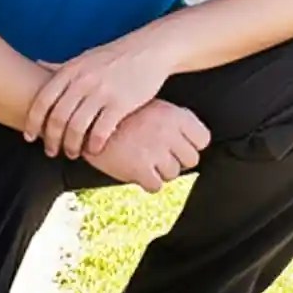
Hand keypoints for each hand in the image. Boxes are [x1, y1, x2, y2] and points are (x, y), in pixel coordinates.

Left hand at [24, 38, 173, 158]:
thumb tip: (37, 64)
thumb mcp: (84, 58)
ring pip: (76, 128)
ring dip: (71, 146)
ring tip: (72, 153)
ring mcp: (102, 92)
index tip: (30, 137)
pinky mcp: (121, 103)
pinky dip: (94, 145)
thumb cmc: (114, 56)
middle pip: (57, 118)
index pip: (42, 101)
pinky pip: (101, 131)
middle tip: (51, 151)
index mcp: (71, 70)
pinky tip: (94, 150)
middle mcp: (83, 81)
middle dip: (51, 140)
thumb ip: (61, 66)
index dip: (32, 122)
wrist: (150, 50)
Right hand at [81, 99, 210, 192]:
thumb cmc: (123, 114)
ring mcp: (155, 150)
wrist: (88, 119)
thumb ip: (176, 120)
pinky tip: (136, 170)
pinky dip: (147, 182)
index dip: (191, 145)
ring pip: (173, 174)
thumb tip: (196, 139)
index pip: (203, 140)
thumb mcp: (154, 106)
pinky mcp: (139, 168)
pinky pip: (156, 186)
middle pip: (191, 160)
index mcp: (174, 115)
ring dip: (159, 171)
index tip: (178, 146)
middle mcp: (168, 132)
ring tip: (143, 159)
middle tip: (158, 155)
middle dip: (176, 160)